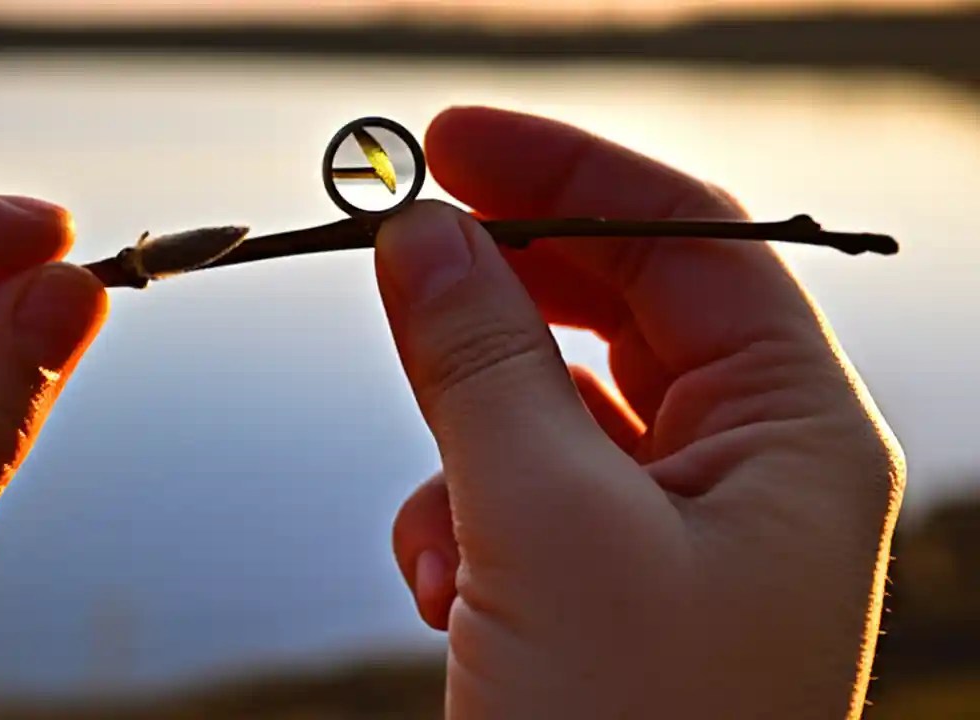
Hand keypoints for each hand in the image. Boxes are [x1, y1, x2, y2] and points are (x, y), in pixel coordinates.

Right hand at [379, 108, 902, 717]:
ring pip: (550, 409)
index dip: (567, 174)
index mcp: (793, 438)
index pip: (689, 244)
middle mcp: (748, 474)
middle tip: (400, 242)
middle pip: (617, 313)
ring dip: (468, 440)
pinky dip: (458, 520)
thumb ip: (480, 362)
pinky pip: (517, 494)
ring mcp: (674, 535)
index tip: (449, 141)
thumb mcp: (545, 527)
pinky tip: (439, 595)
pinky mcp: (603, 586)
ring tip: (439, 530)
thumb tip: (420, 233)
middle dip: (504, 290)